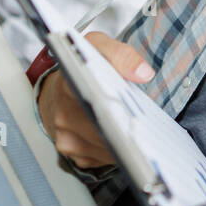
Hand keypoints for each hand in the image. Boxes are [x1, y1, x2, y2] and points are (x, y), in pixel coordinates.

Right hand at [37, 31, 154, 169]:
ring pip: (106, 148)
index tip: (131, 113)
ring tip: (137, 130)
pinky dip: (117, 150)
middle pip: (103, 129)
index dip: (113, 107)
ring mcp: (66, 137)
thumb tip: (143, 73)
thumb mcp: (99, 47)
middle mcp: (63, 113)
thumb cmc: (83, 67)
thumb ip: (122, 54)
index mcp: (69, 83)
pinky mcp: (73, 154)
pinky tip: (123, 139)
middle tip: (144, 125)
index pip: (91, 95)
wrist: (61, 87)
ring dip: (125, 142)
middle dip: (126, 129)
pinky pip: (103, 158)